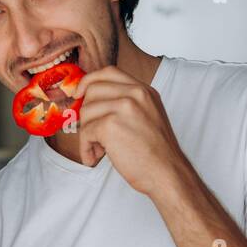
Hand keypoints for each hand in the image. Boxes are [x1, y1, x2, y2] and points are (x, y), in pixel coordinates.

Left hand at [75, 66, 184, 195]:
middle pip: (92, 91)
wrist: (167, 173)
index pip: (109, 72)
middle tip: (93, 135)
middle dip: (87, 114)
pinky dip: (86, 148)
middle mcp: (135, 93)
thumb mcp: (147, 117)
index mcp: (144, 90)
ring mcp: (123, 107)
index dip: (88, 81)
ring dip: (87, 135)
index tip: (79, 94)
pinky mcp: (110, 124)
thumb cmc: (155, 153)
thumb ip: (125, 105)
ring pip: (86, 112)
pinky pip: (86, 132)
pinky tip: (95, 158)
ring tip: (99, 150)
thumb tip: (91, 103)